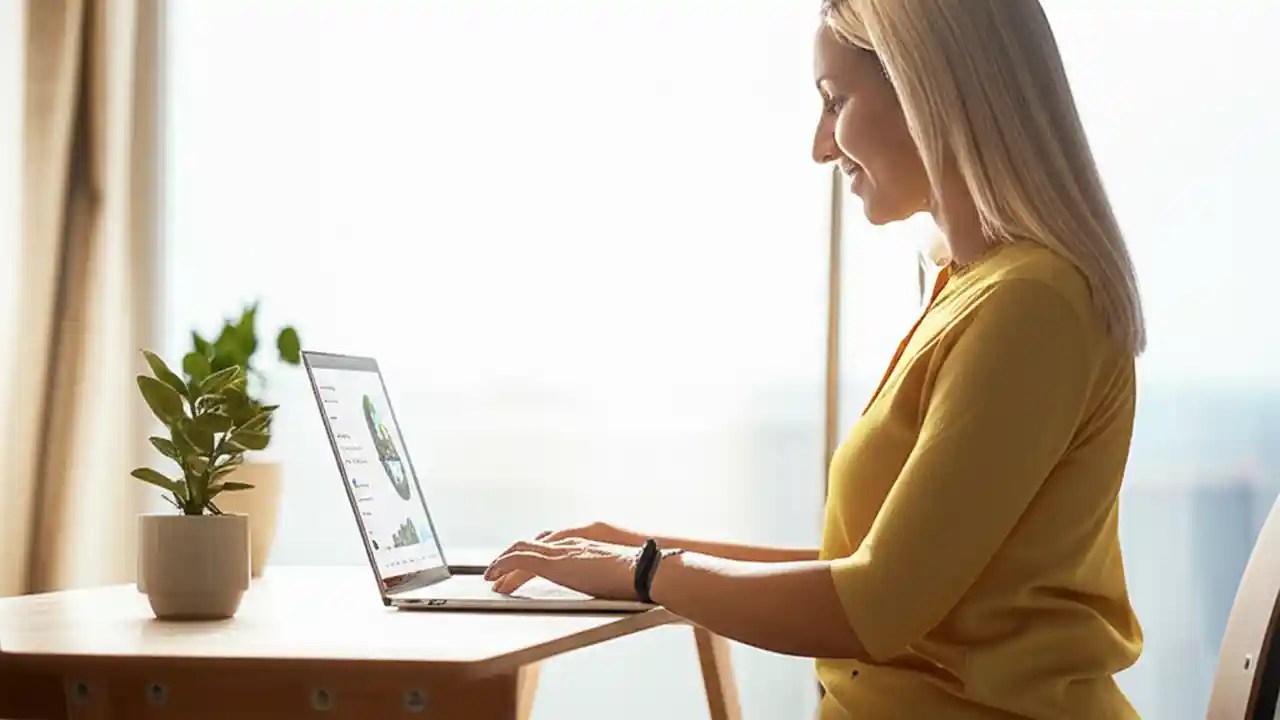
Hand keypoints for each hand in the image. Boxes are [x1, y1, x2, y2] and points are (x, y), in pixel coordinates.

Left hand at [484, 537, 640, 600]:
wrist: (642, 570)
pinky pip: (520, 560)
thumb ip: (603, 578)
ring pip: (521, 550)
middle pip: (531, 545)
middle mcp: (571, 543)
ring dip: (503, 563)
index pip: (550, 545)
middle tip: (498, 573)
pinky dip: (504, 566)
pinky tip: (496, 579)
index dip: (533, 554)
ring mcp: (562, 551)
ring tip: (491, 577)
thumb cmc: (637, 577)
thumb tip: (608, 589)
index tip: (523, 567)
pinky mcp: (555, 562)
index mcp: (585, 545)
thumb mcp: (615, 576)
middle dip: (512, 558)